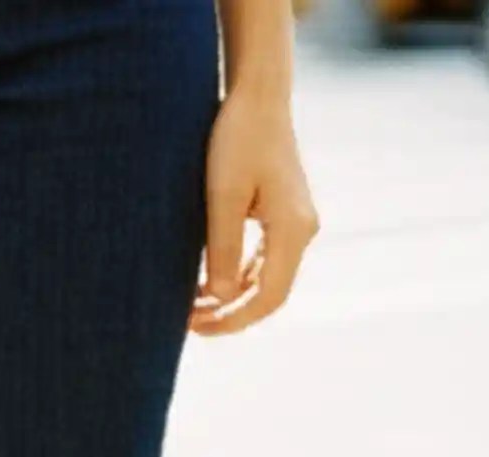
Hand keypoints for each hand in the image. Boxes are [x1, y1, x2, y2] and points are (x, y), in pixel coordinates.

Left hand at [189, 91, 319, 335]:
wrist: (258, 96)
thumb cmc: (237, 138)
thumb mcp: (223, 194)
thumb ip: (223, 247)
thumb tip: (223, 299)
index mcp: (293, 229)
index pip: (270, 297)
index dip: (235, 320)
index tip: (197, 328)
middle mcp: (302, 230)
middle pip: (270, 293)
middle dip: (231, 314)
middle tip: (187, 323)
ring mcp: (295, 222)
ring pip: (266, 278)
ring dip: (232, 297)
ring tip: (191, 307)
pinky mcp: (283, 213)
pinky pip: (263, 259)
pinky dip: (237, 276)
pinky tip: (206, 281)